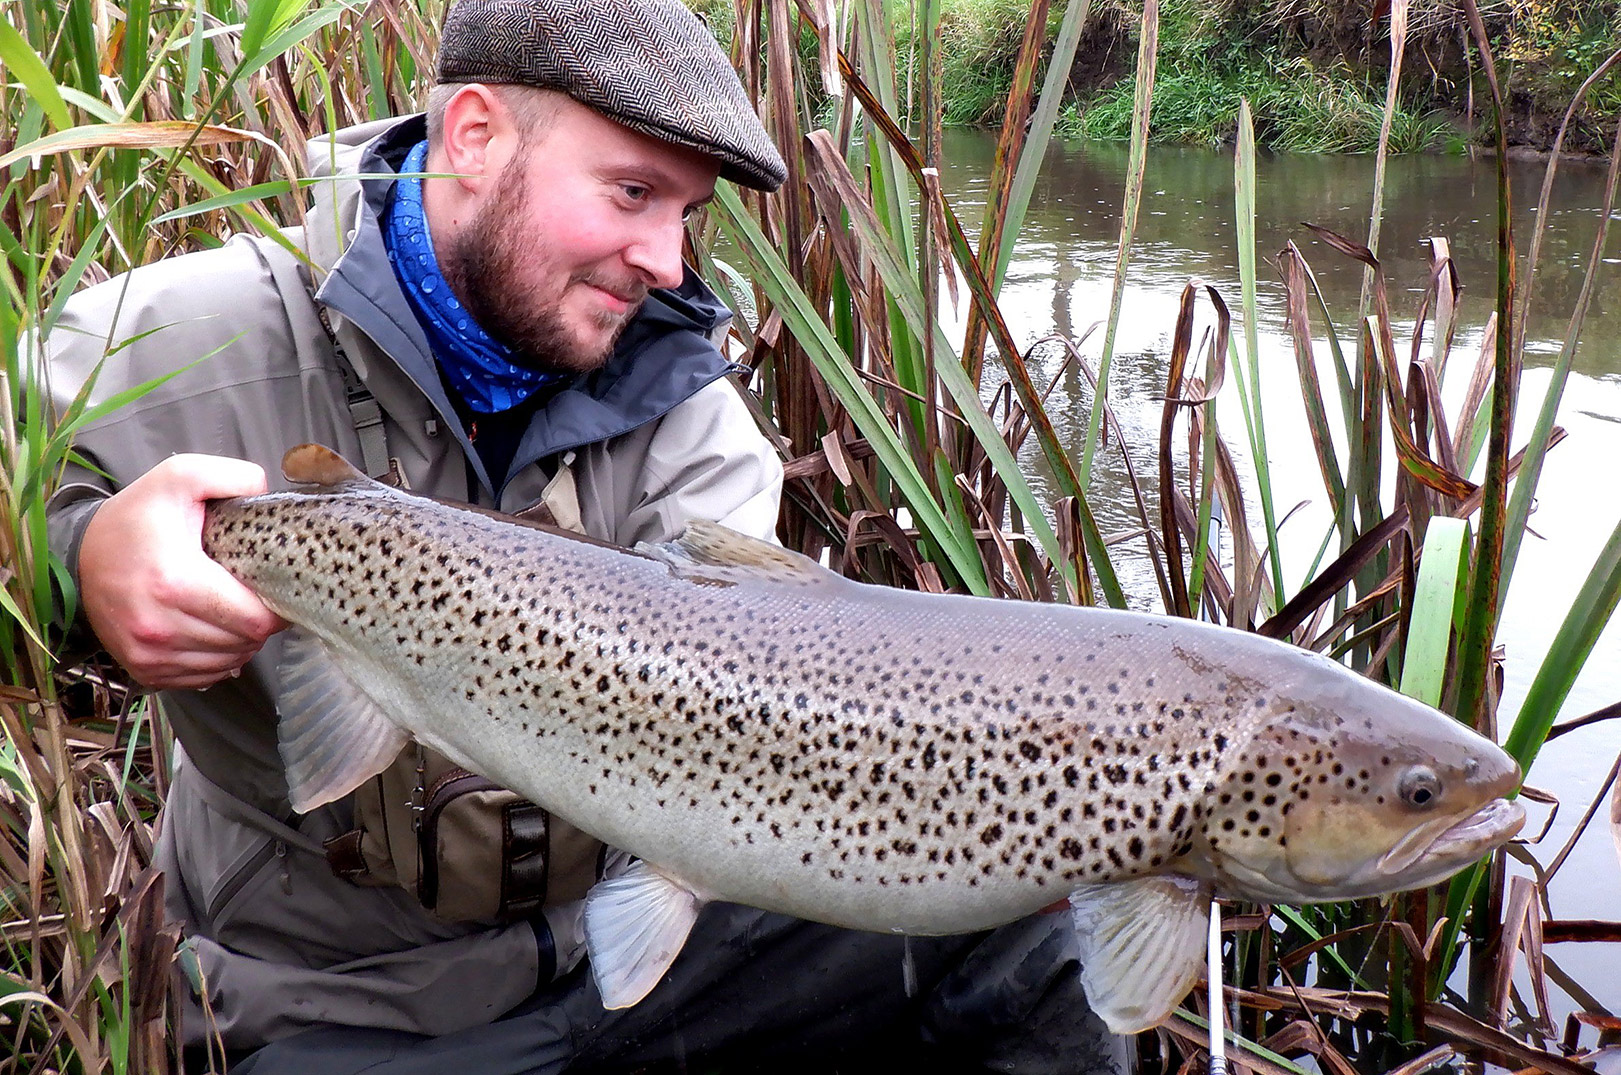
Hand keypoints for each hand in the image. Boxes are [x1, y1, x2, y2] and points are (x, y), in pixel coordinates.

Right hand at [79, 454, 287, 689]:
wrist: (82, 554)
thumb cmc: (138, 518)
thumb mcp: (180, 478)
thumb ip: (231, 475)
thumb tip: (264, 491)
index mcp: (175, 582)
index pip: (254, 621)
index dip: (276, 608)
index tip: (274, 589)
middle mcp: (159, 626)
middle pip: (244, 643)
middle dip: (259, 622)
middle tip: (254, 597)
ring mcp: (149, 653)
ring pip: (227, 662)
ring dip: (239, 642)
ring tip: (233, 611)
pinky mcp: (144, 669)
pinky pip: (202, 678)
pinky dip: (216, 659)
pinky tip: (213, 633)